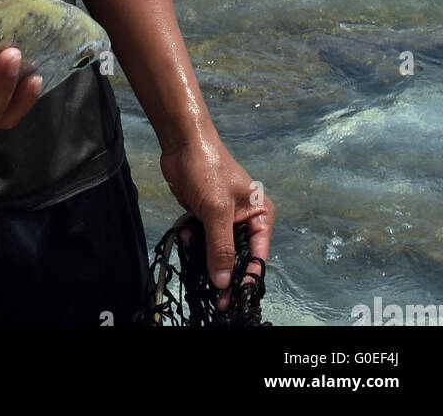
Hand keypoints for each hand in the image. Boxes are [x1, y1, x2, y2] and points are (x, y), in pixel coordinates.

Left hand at [158, 128, 274, 313]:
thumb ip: (220, 246)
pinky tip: (185, 238)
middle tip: (217, 299)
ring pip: (218, 250)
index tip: (235, 298)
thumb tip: (223, 281)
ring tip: (196, 266)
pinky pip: (202, 239)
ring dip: (206, 258)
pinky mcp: (205, 216)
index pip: (258, 255)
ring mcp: (224, 218)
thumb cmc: (207, 168)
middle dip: (226, 274)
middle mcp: (246, 219)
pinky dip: (194, 242)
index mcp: (260, 215)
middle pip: (238, 256)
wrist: (181, 143)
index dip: (247, 278)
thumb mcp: (216, 210)